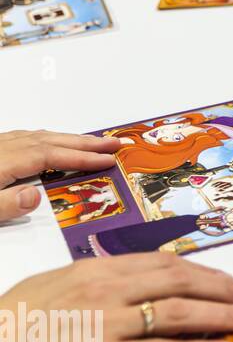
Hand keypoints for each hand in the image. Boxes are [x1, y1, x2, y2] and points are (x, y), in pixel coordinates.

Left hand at [0, 131, 123, 222]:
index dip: (82, 157)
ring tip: (90, 142)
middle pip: (49, 141)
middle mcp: (3, 149)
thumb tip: (34, 196)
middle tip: (113, 143)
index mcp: (3, 162)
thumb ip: (7, 205)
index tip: (108, 160)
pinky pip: (25, 137)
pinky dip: (46, 138)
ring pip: (38, 136)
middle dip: (84, 143)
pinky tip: (50, 141)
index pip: (51, 156)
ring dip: (67, 138)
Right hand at [0, 255, 232, 341]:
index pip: (165, 264)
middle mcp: (107, 290)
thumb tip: (130, 275)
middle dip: (226, 289)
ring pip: (181, 314)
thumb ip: (95, 278)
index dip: (206, 271)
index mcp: (97, 269)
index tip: (231, 279)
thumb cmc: (12, 322)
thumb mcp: (54, 284)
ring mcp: (107, 324)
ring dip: (225, 317)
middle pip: (182, 283)